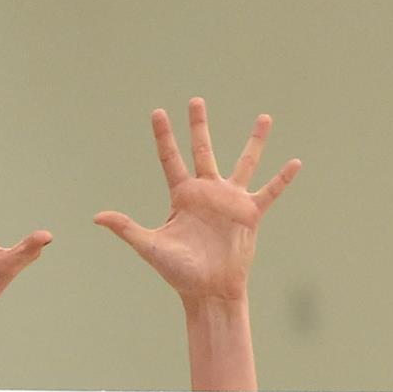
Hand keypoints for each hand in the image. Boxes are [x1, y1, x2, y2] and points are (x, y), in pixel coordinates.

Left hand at [95, 100, 298, 305]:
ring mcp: (230, 201)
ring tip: (265, 118)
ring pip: (244, 163)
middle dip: (198, 126)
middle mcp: (206, 192)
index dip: (163, 136)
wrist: (208, 291)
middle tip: (196, 100)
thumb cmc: (179, 272)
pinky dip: (282, 179)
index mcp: (182, 196)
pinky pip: (270, 192)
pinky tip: (296, 162)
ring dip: (254, 141)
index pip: (169, 158)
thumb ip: (127, 228)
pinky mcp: (249, 214)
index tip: (157, 112)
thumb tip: (96, 217)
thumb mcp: (150, 246)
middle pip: (202, 150)